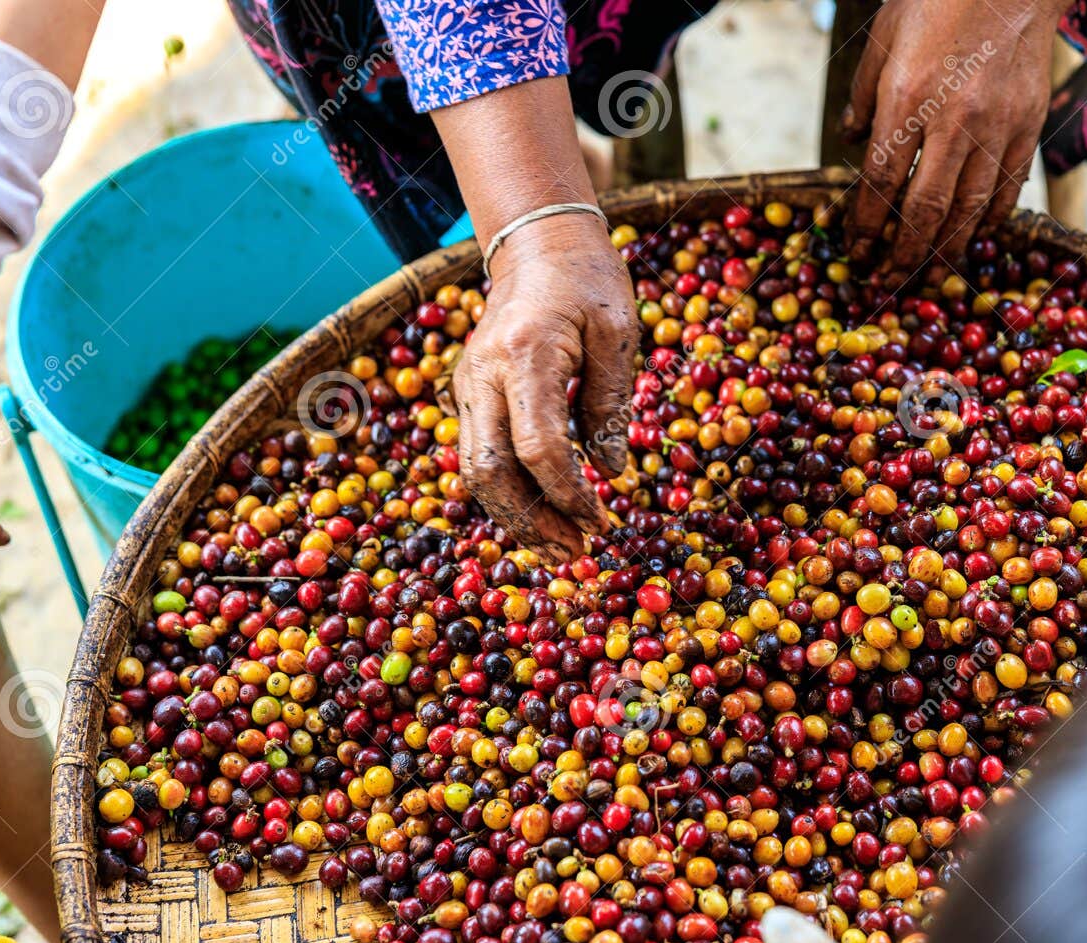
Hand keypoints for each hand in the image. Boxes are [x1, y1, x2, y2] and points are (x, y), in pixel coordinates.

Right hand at [452, 213, 635, 564]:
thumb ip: (611, 404)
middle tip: (575, 553)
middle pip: (488, 470)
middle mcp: (481, 374)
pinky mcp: (470, 396)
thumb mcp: (618, 332)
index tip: (602, 519)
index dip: (568, 493)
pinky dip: (509, 494)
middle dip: (531, 521)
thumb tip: (610, 473)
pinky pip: (481, 456)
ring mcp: (468, 386)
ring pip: (475, 471)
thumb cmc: (588, 281)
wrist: (537, 244)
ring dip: (516, 517)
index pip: (537, 446)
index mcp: (524, 355)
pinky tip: (543, 518)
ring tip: (562, 548)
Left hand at [843, 0, 1063, 272]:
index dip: (866, 226)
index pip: (880, 182)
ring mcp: (996, 128)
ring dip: (945, 250)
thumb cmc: (940, 0)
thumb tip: (852, 139)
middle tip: (890, 282)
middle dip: (904, 255)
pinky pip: (1007, 190)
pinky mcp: (1028, 128)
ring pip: (969, 210)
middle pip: (925, 210)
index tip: (857, 252)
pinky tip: (971, 238)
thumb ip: (864, 95)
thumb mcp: (884, 38)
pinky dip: (988, 222)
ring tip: (928, 274)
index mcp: (908, 99)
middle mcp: (953, 122)